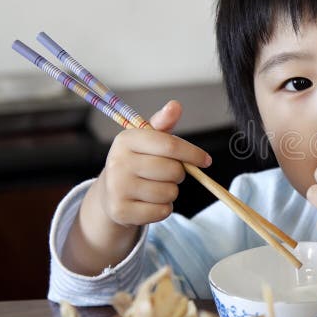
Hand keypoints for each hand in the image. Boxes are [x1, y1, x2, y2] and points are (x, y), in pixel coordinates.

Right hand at [96, 100, 211, 226]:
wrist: (110, 192)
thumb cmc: (137, 161)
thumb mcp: (148, 139)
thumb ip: (164, 123)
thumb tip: (175, 105)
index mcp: (126, 140)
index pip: (170, 145)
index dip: (193, 153)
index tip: (206, 160)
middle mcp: (118, 162)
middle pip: (173, 171)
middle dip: (178, 174)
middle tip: (167, 174)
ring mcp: (117, 188)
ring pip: (169, 193)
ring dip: (170, 192)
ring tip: (155, 187)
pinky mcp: (121, 211)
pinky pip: (162, 211)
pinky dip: (163, 208)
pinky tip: (149, 201)